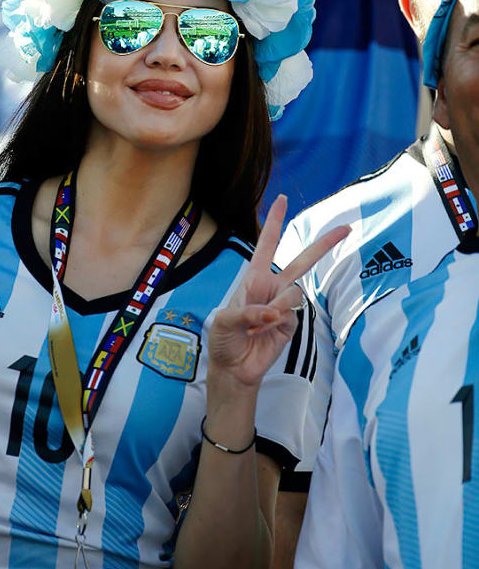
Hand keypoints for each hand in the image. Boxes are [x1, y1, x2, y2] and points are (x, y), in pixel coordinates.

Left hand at [208, 195, 348, 387]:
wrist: (233, 367)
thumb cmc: (223, 339)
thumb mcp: (224, 321)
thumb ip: (247, 313)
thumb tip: (274, 312)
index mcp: (253, 278)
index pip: (265, 246)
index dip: (275, 223)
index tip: (282, 200)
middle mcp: (271, 287)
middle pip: (301, 261)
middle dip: (323, 245)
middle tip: (346, 228)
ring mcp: (283, 305)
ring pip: (295, 293)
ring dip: (277, 307)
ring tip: (257, 324)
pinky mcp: (292, 324)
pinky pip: (293, 315)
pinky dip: (277, 322)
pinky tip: (263, 333)